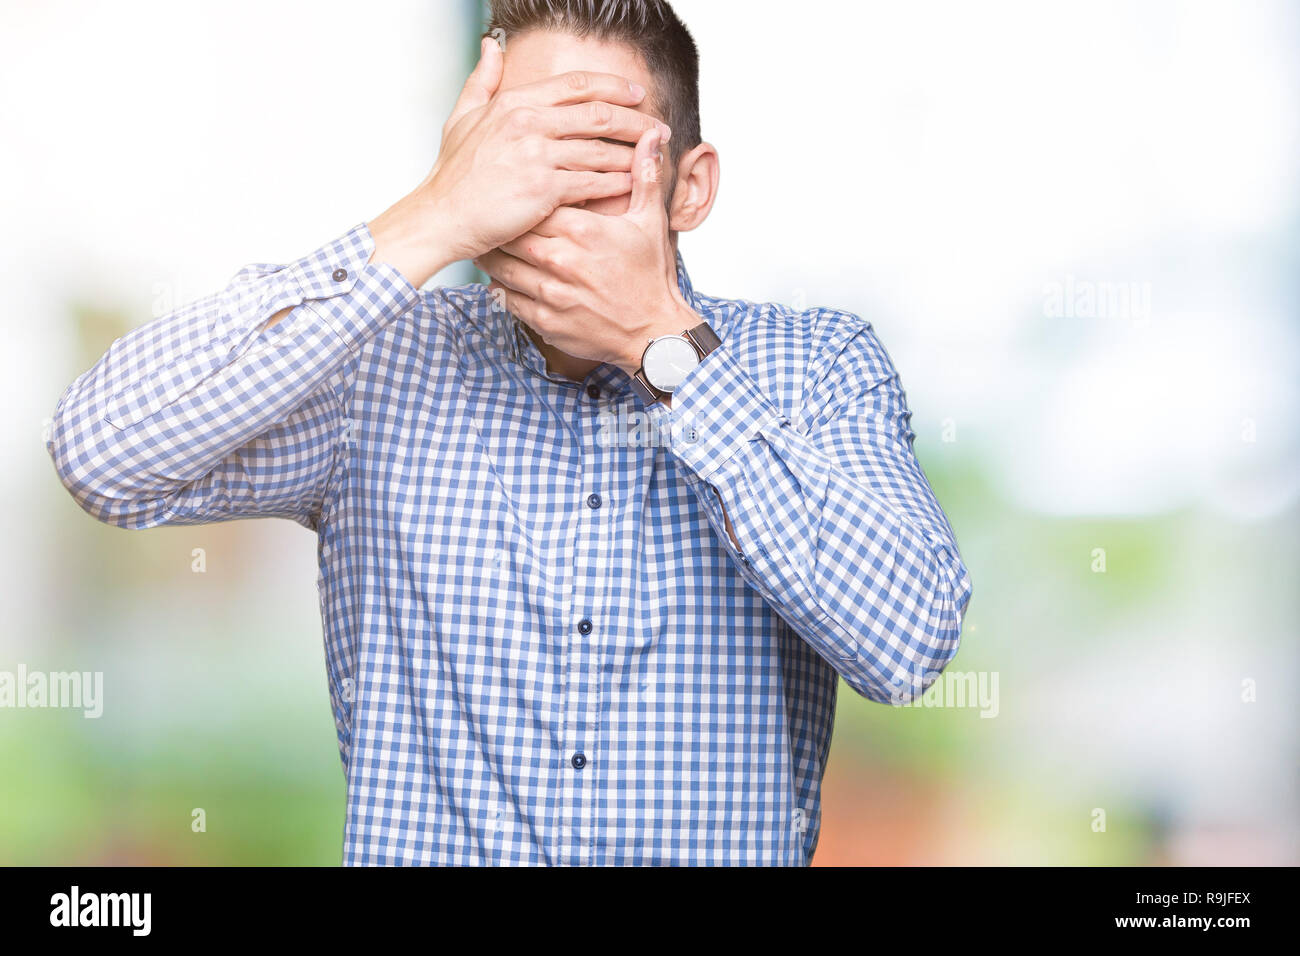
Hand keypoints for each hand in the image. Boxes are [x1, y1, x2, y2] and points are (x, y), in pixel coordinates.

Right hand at [369, 36, 671, 287]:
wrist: (441, 216)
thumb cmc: (452, 175)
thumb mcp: (462, 118)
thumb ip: (483, 81)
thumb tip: (492, 46)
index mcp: (515, 102)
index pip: (578, 84)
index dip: (614, 87)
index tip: (638, 94)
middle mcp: (529, 122)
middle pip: (600, 114)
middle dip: (637, 121)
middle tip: (660, 128)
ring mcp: (537, 155)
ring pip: (601, 150)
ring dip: (633, 155)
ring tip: (653, 159)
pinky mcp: (544, 189)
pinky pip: (593, 183)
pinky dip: (616, 184)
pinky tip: (631, 186)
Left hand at [475, 127, 698, 375]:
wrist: (654, 333)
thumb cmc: (651, 276)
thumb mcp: (651, 223)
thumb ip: (644, 177)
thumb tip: (650, 136)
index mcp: (584, 231)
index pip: (536, 201)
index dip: (521, 195)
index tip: (510, 187)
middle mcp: (562, 261)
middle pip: (512, 232)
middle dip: (499, 224)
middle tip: (486, 214)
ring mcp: (551, 294)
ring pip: (503, 267)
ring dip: (492, 255)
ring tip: (485, 242)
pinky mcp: (545, 321)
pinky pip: (508, 300)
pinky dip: (499, 288)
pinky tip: (496, 278)